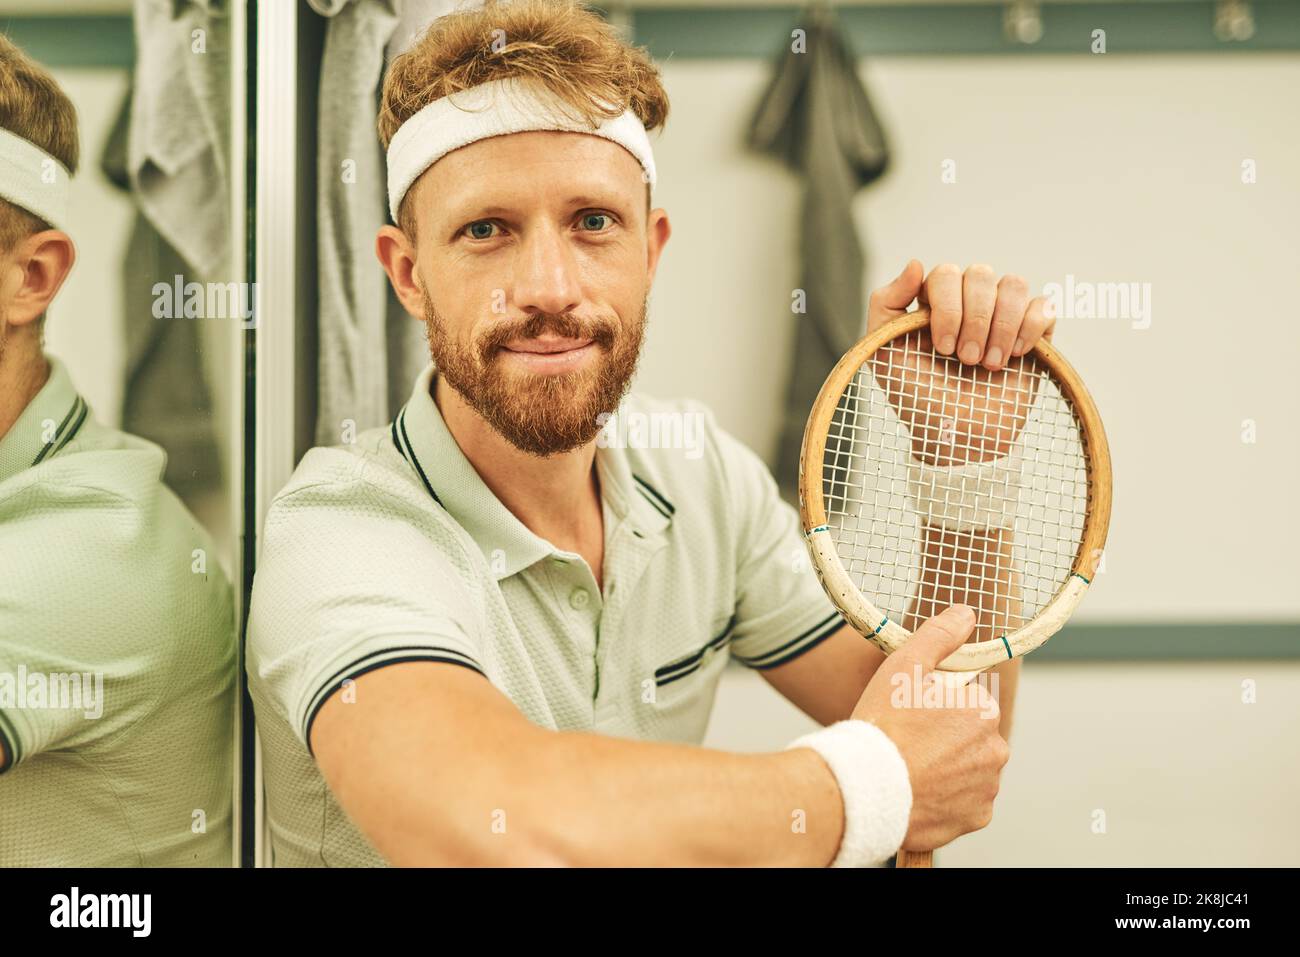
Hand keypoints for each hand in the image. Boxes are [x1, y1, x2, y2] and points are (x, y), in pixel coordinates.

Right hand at [852, 604, 1009, 852]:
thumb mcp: (903, 668)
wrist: (864, 790)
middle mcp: (995, 750)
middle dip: (944, 739)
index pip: (964, 704)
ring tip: (909, 768)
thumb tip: (966, 613)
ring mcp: (987, 787)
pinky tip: (918, 791)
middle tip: (907, 743)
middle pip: (968, 738)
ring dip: (946, 769)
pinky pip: (963, 802)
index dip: (934, 708)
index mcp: (983, 711)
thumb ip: (938, 637)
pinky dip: (945, 798)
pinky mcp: (975, 817)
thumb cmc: (883, 726)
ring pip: (967, 770)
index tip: (910, 716)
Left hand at [867, 262, 1055, 463]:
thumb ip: (886, 303)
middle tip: (966, 360)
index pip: (946, 274)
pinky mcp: (1035, 333)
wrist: (957, 439)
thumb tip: (916, 262)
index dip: (948, 308)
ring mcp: (1003, 315)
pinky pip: (1044, 305)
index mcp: (934, 301)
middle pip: (981, 274)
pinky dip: (1031, 328)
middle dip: (974, 320)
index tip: (943, 348)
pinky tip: (1017, 355)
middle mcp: (969, 301)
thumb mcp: (884, 353)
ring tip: (989, 365)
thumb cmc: (918, 398)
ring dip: (1002, 326)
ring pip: (1014, 284)